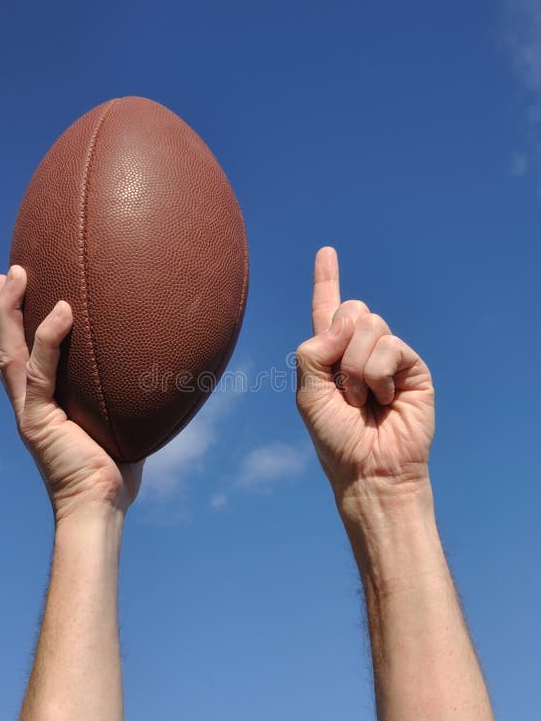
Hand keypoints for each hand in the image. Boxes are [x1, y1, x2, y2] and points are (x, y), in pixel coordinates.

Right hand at [0, 266, 142, 519]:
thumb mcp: (119, 419)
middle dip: (4, 307)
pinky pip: (41, 374)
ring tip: (18, 274)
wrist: (100, 507)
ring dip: (11, 311)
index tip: (16, 287)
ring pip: (9, 353)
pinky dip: (49, 340)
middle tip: (11, 271)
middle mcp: (28, 404)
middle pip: (4, 346)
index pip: (19, 356)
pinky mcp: (38, 422)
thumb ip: (123, 393)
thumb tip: (158, 368)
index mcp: (42, 404)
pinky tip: (62, 310)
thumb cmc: (116, 469)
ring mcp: (29, 412)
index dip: (14, 323)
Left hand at [296, 247, 433, 514]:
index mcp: (330, 353)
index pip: (326, 309)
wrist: (369, 468)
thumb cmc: (336, 437)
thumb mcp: (308, 393)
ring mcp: (388, 356)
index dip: (326, 279)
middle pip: (350, 308)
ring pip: (369, 325)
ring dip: (356, 367)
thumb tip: (348, 320)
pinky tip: (385, 400)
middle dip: (340, 345)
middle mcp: (359, 350)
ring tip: (362, 400)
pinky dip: (378, 374)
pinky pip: (390, 345)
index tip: (326, 251)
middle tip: (344, 389)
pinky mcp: (411, 366)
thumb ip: (312, 351)